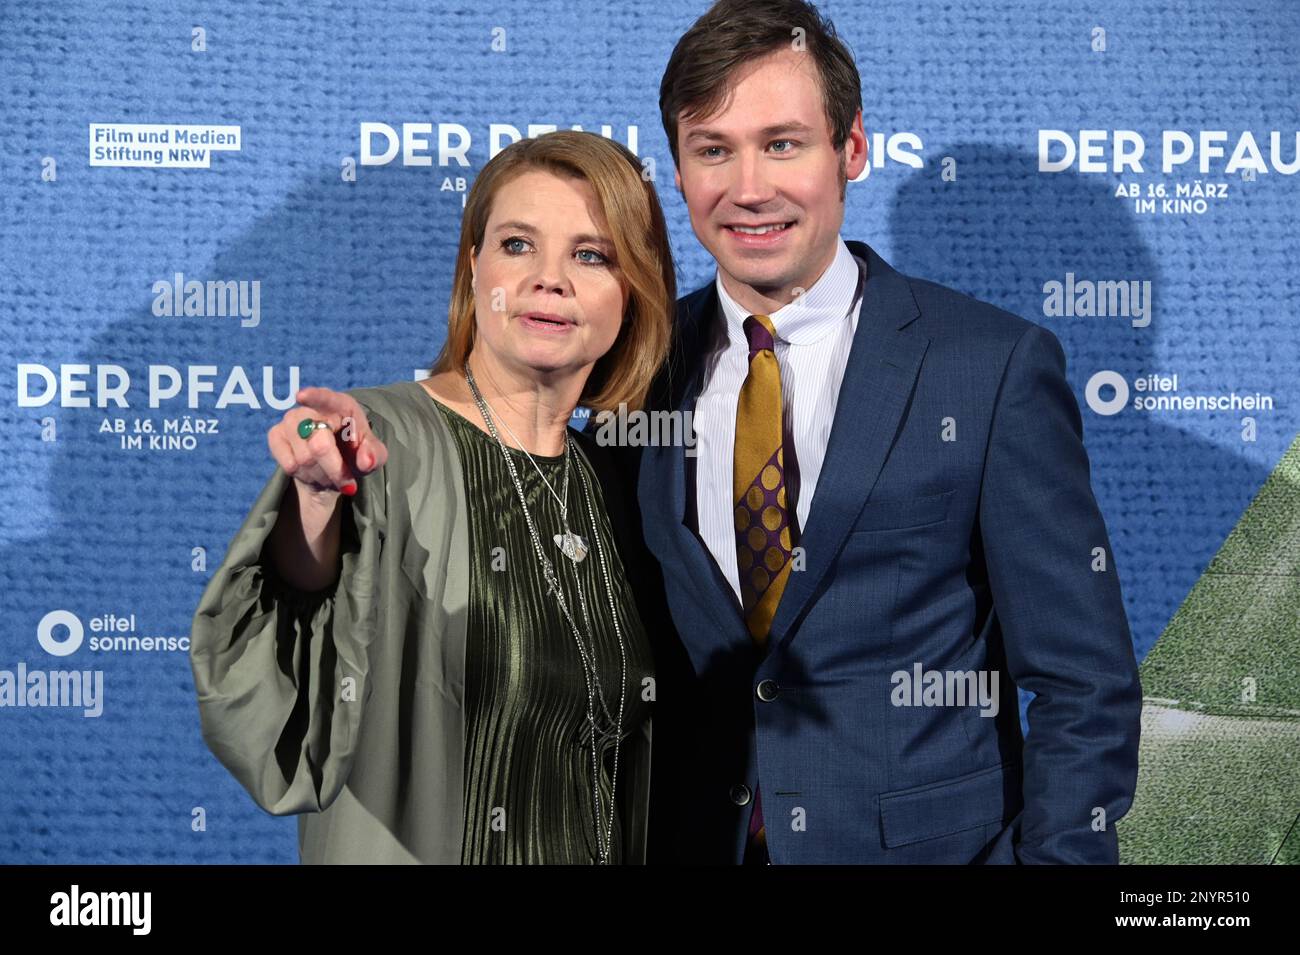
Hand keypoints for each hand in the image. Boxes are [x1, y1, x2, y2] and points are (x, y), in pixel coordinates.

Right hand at [267, 387, 388, 499]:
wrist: (331, 469)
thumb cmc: (356, 455)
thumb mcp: (374, 456)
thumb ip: (375, 455)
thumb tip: (366, 460)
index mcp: (341, 405)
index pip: (327, 399)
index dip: (314, 397)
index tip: (301, 396)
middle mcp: (312, 408)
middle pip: (319, 444)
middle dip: (335, 470)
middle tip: (346, 481)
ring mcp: (290, 420)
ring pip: (304, 458)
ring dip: (321, 475)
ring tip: (330, 474)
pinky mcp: (276, 435)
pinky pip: (289, 464)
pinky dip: (304, 476)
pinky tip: (311, 472)